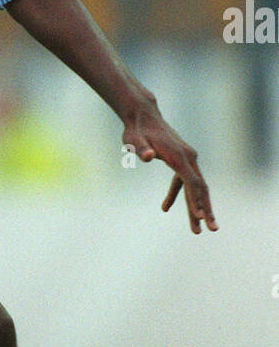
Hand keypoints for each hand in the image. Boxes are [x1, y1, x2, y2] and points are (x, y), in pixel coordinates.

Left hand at [122, 102, 216, 234]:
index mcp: (179, 156)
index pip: (191, 182)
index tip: (200, 216)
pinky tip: (164, 208)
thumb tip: (148, 157)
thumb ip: (140, 149)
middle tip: (212, 230)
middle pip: (200, 187)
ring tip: (198, 229)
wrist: (142, 116)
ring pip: (196, 186)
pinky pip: (184, 181)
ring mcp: (188, 158)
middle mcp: (188, 157)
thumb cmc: (136, 130)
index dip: (196, 200)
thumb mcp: (133, 140)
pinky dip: (179, 195)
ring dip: (198, 207)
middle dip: (205, 210)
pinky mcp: (182, 160)